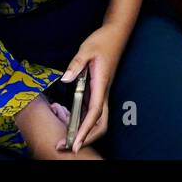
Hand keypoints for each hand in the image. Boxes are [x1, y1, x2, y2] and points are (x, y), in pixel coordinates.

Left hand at [55, 23, 125, 152]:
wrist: (116, 34)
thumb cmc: (102, 40)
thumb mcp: (86, 49)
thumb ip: (76, 64)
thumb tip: (66, 79)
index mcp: (101, 84)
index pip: (95, 113)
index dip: (86, 130)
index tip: (76, 144)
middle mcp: (103, 92)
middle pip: (100, 123)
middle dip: (86, 138)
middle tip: (67, 147)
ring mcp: (101, 92)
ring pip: (97, 119)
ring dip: (84, 132)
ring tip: (66, 139)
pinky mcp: (98, 89)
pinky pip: (92, 110)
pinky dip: (83, 121)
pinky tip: (71, 124)